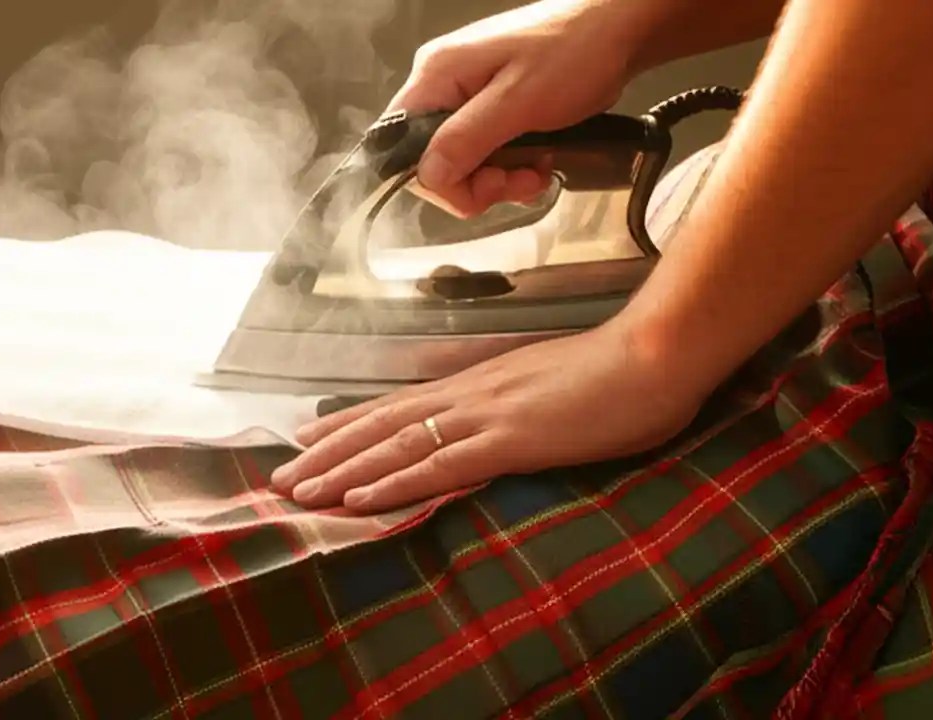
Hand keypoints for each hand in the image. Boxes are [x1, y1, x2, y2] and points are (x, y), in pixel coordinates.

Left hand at [270, 321, 703, 513]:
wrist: (653, 356)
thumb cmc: (612, 375)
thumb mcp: (548, 387)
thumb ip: (512, 404)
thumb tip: (491, 420)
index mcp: (476, 384)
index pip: (397, 406)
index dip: (348, 424)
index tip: (306, 439)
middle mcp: (467, 394)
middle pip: (381, 424)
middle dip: (327, 453)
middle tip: (280, 477)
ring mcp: (485, 415)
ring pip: (395, 445)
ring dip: (342, 470)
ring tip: (298, 491)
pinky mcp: (509, 439)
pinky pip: (439, 465)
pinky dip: (393, 481)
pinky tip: (358, 497)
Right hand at [392, 0, 640, 216]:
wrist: (621, 28)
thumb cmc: (574, 55)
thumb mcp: (520, 101)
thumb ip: (468, 139)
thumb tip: (427, 177)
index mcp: (436, 75)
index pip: (404, 147)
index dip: (440, 181)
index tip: (486, 188)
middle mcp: (442, 84)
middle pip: (435, 159)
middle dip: (477, 183)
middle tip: (520, 181)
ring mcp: (467, 94)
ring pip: (462, 161)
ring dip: (501, 178)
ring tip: (537, 171)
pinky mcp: (491, 105)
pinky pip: (485, 150)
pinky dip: (512, 166)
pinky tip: (540, 161)